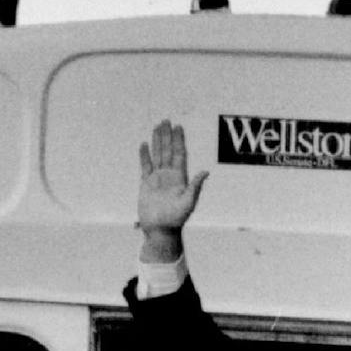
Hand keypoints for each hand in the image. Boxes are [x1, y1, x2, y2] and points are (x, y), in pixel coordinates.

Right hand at [137, 119, 208, 259]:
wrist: (160, 230)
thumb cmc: (176, 219)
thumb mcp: (188, 203)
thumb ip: (195, 187)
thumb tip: (206, 172)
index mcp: (180, 177)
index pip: (180, 154)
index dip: (179, 140)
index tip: (178, 127)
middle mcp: (169, 175)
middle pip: (168, 151)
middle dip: (167, 136)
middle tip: (166, 120)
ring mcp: (158, 179)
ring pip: (157, 155)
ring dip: (157, 141)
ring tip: (156, 127)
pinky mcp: (146, 184)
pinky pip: (145, 166)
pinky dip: (144, 155)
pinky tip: (144, 145)